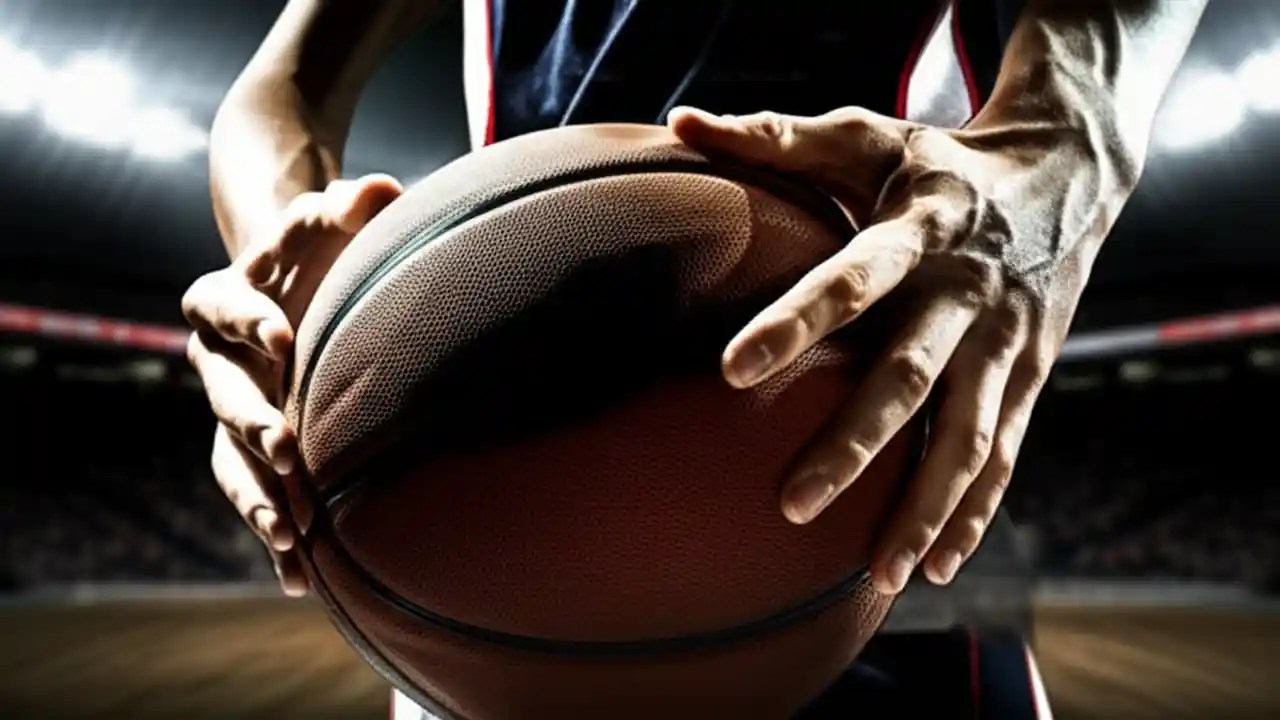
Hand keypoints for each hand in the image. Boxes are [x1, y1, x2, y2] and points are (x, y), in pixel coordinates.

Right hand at [182, 174, 402, 595]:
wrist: (292, 287)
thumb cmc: (316, 251)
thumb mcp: (329, 223)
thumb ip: (350, 205)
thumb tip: (386, 187)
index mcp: (226, 295)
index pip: (225, 304)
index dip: (249, 320)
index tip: (283, 338)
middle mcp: (218, 358)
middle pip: (223, 393)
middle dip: (252, 422)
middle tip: (288, 448)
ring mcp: (232, 409)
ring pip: (230, 459)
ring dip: (258, 495)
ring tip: (289, 534)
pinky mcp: (250, 451)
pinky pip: (255, 495)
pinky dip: (276, 535)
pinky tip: (300, 583)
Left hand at [669, 105, 1129, 594]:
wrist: (1068, 176)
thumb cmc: (939, 162)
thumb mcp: (868, 135)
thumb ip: (778, 138)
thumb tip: (680, 121)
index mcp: (921, 228)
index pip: (853, 278)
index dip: (798, 320)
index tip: (733, 369)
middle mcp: (967, 291)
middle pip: (911, 377)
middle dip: (856, 445)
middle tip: (790, 505)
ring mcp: (1008, 342)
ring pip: (968, 436)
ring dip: (925, 507)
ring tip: (873, 573)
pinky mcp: (1030, 376)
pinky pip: (1004, 455)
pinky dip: (974, 513)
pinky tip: (934, 566)